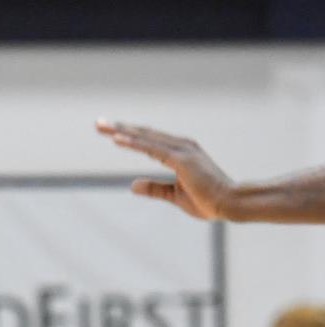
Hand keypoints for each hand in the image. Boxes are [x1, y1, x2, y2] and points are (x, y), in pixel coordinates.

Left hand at [95, 120, 232, 219]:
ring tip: (102, 126)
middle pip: (144, 134)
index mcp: (179, 153)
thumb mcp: (173, 195)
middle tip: (98, 123)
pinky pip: (152, 148)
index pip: (148, 140)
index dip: (128, 134)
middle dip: (120, 128)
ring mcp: (182, 150)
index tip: (108, 132)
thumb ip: (154, 188)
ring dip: (122, 131)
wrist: (229, 204)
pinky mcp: (181, 159)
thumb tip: (132, 185)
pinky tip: (117, 139)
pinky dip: (134, 143)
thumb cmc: (207, 200)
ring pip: (145, 137)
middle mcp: (180, 146)